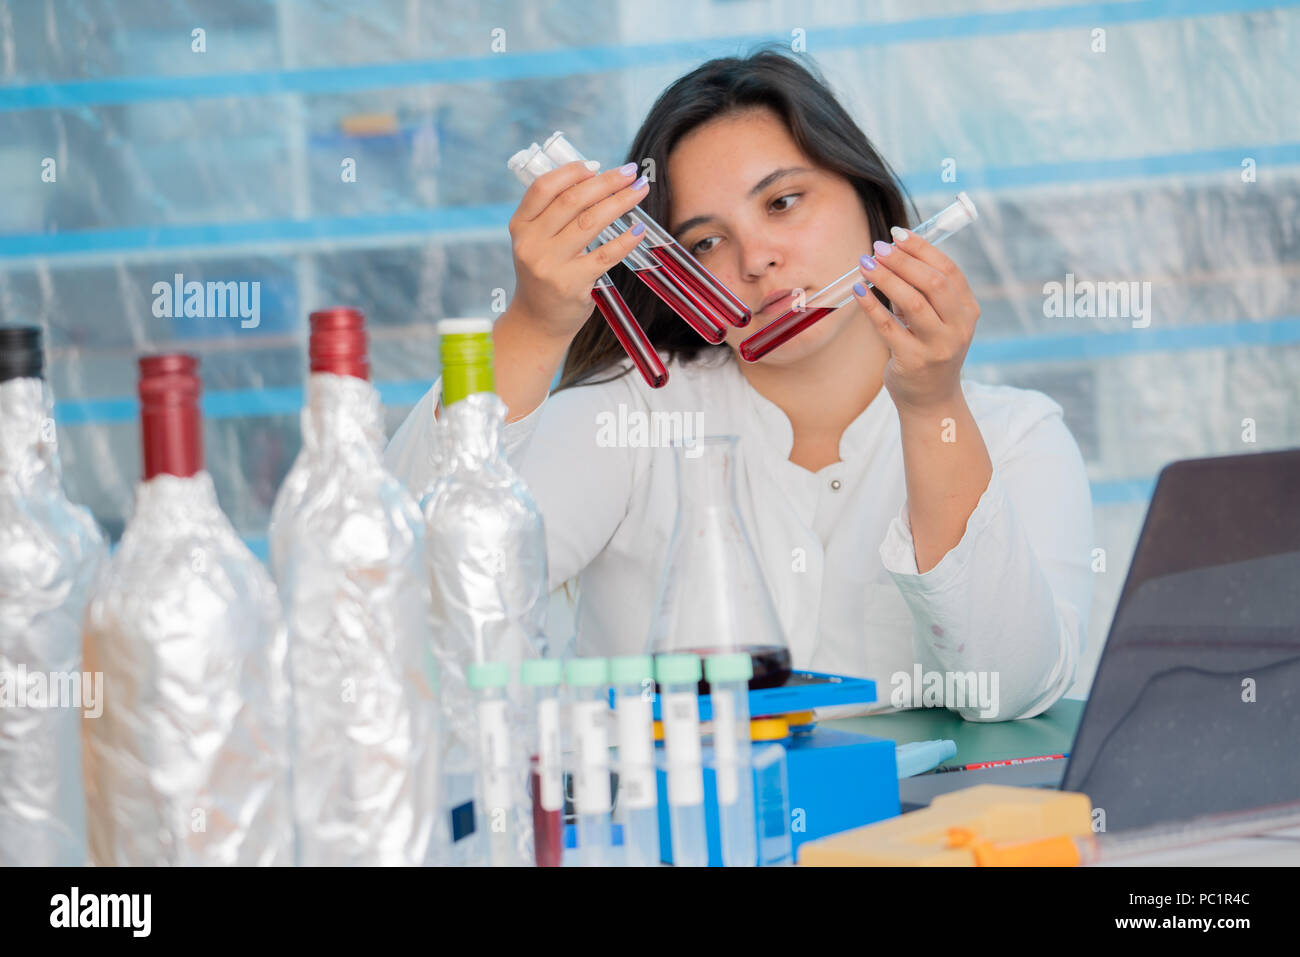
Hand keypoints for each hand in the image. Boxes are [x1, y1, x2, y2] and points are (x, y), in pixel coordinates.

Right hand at [507, 160, 649, 341]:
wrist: (537, 321)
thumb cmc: (544, 275)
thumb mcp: (535, 242)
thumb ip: (554, 214)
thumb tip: (596, 179)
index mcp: (520, 226)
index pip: (543, 188)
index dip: (571, 171)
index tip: (596, 165)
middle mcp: (531, 244)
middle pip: (571, 201)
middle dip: (606, 182)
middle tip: (630, 172)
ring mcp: (550, 265)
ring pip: (590, 223)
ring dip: (620, 202)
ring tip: (639, 190)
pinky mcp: (571, 284)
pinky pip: (605, 255)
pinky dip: (625, 240)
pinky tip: (638, 229)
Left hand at [850, 226, 980, 414]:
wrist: (931, 401)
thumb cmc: (929, 351)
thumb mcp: (937, 321)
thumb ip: (922, 292)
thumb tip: (891, 252)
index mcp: (968, 311)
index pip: (948, 271)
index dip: (922, 249)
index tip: (898, 234)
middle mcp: (958, 328)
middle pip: (933, 283)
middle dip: (903, 261)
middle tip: (878, 247)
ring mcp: (938, 346)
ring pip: (912, 303)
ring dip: (886, 278)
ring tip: (865, 263)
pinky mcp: (914, 362)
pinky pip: (889, 328)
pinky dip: (872, 306)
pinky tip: (858, 291)